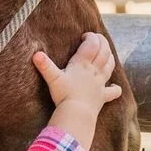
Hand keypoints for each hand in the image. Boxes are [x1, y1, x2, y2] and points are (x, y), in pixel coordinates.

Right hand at [31, 34, 122, 150]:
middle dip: (102, 42)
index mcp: (83, 64)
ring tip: (107, 53)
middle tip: (97, 39)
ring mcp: (100, 83)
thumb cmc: (64, 95)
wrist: (76, 113)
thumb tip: (35, 54)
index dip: (91, 37)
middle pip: (104, 51)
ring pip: (110, 66)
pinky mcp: (103, 96)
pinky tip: (115, 87)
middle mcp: (94, 71)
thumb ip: (45, 65)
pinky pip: (113, 92)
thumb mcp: (52, 78)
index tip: (85, 36)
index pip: (92, 44)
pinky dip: (115, 89)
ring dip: (110, 57)